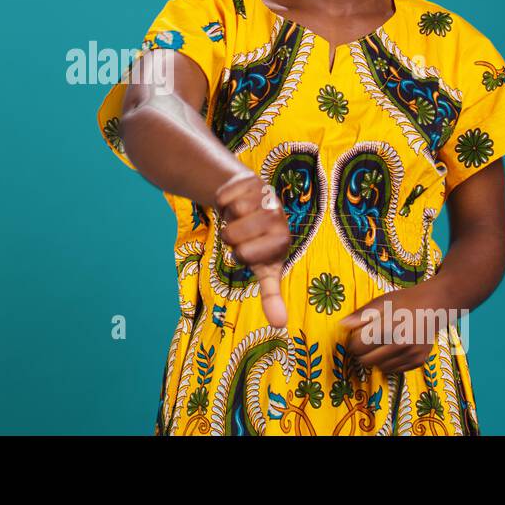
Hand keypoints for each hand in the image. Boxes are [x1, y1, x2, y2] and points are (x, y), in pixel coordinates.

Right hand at [215, 169, 290, 328]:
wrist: (252, 203)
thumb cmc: (259, 240)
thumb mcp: (266, 267)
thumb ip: (272, 295)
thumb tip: (279, 325)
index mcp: (282, 241)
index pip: (243, 257)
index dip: (238, 254)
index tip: (251, 248)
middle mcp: (278, 218)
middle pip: (231, 236)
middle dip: (230, 235)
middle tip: (243, 231)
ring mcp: (265, 196)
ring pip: (228, 216)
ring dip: (228, 217)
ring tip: (241, 215)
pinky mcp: (250, 180)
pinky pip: (221, 196)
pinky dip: (222, 200)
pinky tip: (235, 199)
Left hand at [338, 282, 454, 373]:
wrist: (433, 306)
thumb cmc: (403, 301)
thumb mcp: (380, 302)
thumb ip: (361, 315)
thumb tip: (342, 325)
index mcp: (388, 328)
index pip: (357, 347)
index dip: (353, 342)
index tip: (357, 335)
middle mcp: (400, 345)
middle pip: (366, 361)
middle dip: (362, 352)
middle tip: (367, 341)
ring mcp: (410, 355)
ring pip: (379, 368)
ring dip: (376, 358)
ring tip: (382, 343)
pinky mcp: (418, 361)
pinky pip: (394, 370)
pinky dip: (390, 362)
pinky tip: (393, 348)